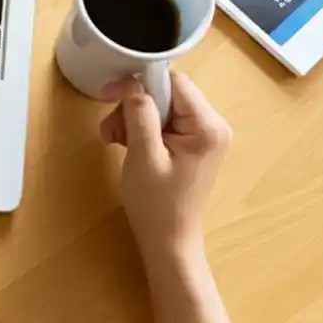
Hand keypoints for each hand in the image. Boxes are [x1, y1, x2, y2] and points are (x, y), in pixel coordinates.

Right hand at [99, 72, 231, 260]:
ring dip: (132, 119)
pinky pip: (163, 123)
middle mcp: (212, 125)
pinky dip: (141, 129)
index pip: (174, 82)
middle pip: (166, 94)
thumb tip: (132, 83)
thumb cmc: (156, 203)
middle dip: (133, 107)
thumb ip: (140, 115)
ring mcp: (203, 135)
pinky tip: (126, 145)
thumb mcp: (143, 156)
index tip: (110, 95)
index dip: (140, 83)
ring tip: (114, 141)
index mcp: (207, 127)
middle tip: (110, 130)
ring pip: (161, 107)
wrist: (168, 240)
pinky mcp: (191, 144)